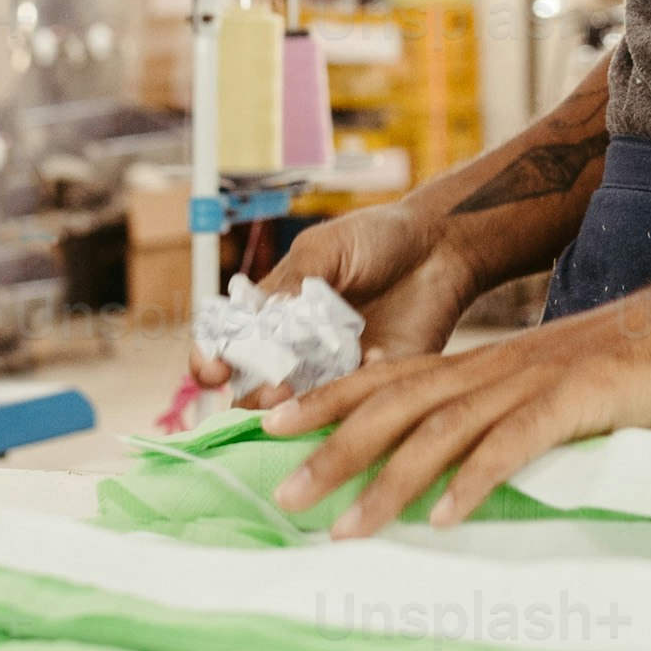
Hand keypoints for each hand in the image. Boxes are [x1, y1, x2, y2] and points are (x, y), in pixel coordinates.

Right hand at [188, 198, 476, 393]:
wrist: (441, 247)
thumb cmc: (377, 239)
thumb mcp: (323, 249)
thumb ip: (288, 283)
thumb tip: (258, 322)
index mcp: (273, 315)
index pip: (226, 349)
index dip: (210, 363)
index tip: (213, 368)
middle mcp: (297, 352)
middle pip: (253, 391)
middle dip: (249, 397)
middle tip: (271, 388)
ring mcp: (333, 374)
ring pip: (296, 411)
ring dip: (289, 412)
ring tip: (297, 394)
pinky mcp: (374, 387)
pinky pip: (351, 408)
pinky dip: (347, 400)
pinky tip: (365, 366)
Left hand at [267, 276, 650, 536]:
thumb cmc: (628, 367)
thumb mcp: (549, 389)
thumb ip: (501, 421)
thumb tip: (457, 475)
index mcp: (483, 362)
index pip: (387, 377)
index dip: (327, 399)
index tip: (271, 427)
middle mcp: (493, 367)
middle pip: (395, 406)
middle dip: (333, 451)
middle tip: (283, 495)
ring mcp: (531, 382)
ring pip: (441, 432)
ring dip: (387, 483)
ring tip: (346, 529)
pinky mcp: (574, 402)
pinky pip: (512, 445)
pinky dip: (474, 482)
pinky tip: (446, 519)